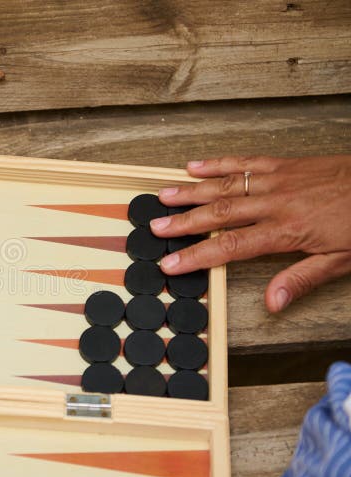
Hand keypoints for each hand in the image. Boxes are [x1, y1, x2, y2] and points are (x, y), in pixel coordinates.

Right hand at [149, 155, 350, 312]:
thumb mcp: (343, 261)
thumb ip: (301, 280)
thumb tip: (272, 304)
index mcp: (288, 230)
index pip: (231, 245)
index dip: (197, 256)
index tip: (171, 263)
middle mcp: (277, 202)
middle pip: (220, 212)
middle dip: (184, 222)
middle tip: (155, 227)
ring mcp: (279, 180)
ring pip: (226, 185)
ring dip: (192, 191)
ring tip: (163, 196)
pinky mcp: (285, 164)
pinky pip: (245, 162)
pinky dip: (218, 163)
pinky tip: (195, 166)